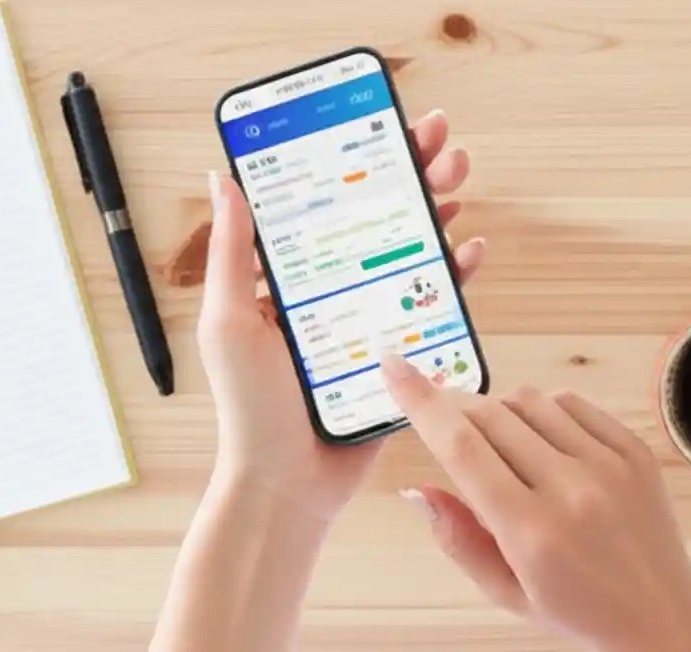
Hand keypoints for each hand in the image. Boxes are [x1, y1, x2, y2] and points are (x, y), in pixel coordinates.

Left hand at [199, 110, 485, 522]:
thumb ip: (233, 256)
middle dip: (410, 174)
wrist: (288, 488)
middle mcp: (329, 293)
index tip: (384, 124)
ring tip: (459, 181)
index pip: (326, 204)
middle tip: (439, 141)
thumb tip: (222, 179)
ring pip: (408, 253)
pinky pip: (430, 306)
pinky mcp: (397, 354)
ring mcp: (366, 321)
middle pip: (376, 218)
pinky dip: (451, 276)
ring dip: (436, 213)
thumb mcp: (229, 323)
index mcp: (288, 279)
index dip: (356, 161)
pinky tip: (468, 251)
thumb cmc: (249, 411)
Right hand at [384, 360, 690, 651]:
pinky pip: (571, 403)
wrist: (663, 621)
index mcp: (530, 532)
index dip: (420, 402)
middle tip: (440, 414)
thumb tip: (416, 489)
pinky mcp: (635, 451)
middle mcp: (571, 490)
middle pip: (489, 416)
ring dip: (497, 410)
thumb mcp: (503, 591)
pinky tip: (541, 439)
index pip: (460, 447)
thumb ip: (456, 537)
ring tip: (499, 443)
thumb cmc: (576, 612)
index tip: (393, 367)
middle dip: (452, 406)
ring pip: (528, 401)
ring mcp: (609, 466)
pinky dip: (542, 410)